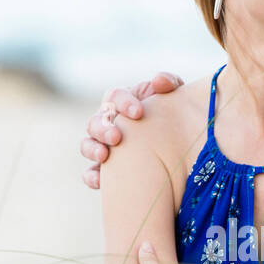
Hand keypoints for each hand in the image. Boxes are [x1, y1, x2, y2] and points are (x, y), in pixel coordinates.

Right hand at [80, 72, 184, 188]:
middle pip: (95, 121)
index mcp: (121, 101)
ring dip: (92, 149)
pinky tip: (100, 181)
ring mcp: (101, 145)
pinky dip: (91, 176)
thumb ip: (169, 83)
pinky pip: (89, 173)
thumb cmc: (173, 116)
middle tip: (117, 137)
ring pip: (87, 144)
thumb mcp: (174, 97)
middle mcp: (107, 122)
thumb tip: (159, 82)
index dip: (123, 103)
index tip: (138, 113)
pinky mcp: (103, 169)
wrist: (176, 145)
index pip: (114, 96)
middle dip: (103, 129)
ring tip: (104, 156)